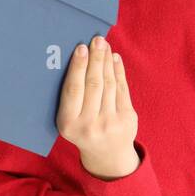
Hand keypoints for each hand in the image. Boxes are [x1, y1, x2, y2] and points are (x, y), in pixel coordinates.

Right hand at [56, 36, 139, 179]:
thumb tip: (76, 59)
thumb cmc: (81, 130)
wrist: (106, 154)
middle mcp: (90, 124)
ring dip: (107, 62)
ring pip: (109, 85)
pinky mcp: (127, 119)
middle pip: (93, 85)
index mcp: (68, 124)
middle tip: (96, 41)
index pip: (74, 90)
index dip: (78, 67)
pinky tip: (115, 59)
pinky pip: (123, 90)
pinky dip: (119, 72)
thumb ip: (71, 96)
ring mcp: (110, 122)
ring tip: (104, 46)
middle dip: (95, 60)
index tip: (80, 48)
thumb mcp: (68, 119)